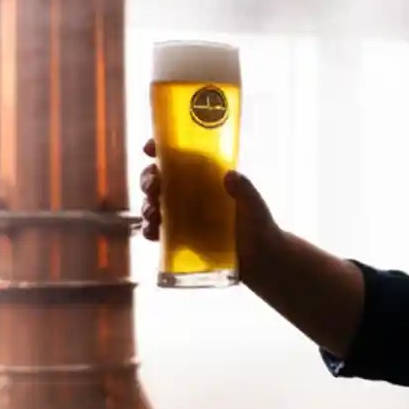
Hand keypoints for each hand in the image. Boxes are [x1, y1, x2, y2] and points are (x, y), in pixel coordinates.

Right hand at [139, 139, 284, 278]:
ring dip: (146, 205)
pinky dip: (149, 230)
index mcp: (204, 177)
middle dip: (148, 179)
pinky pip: (156, 232)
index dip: (159, 149)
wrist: (262, 259)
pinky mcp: (179, 239)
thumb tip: (229, 175)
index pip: (177, 157)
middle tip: (154, 185)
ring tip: (153, 213)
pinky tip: (152, 232)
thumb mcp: (254, 205)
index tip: (149, 149)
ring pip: (153, 204)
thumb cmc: (259, 225)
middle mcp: (189, 193)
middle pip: (158, 180)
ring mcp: (182, 216)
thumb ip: (245, 190)